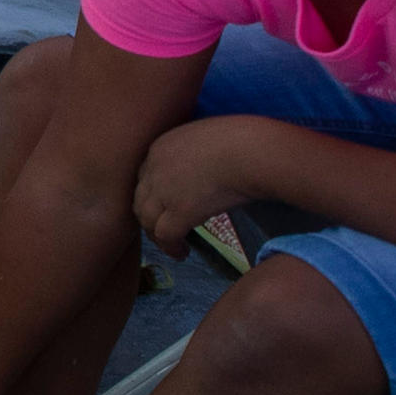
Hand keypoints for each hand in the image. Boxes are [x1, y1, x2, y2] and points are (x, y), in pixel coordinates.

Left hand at [131, 113, 278, 251]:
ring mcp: (164, 190)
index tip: (166, 205)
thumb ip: (200, 156)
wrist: (254, 150)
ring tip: (172, 246)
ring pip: (147, 220)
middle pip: (141, 198)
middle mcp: (155, 167)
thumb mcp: (209, 141)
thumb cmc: (246, 141)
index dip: (154, 193)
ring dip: (157, 236)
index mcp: (162, 146)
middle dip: (150, 216)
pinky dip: (171, 247)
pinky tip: (182, 253)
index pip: (147, 175)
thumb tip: (212, 170)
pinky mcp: (180, 211)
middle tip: (164, 229)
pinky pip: (165, 235)